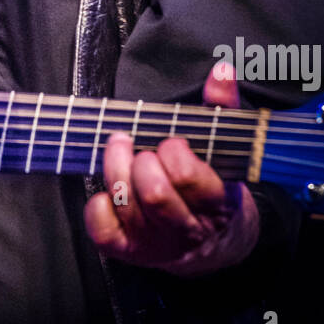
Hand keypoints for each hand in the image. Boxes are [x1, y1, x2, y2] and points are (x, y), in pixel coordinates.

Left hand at [84, 63, 259, 276]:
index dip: (173, 152)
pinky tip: (108, 189)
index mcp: (215, 205)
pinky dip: (98, 205)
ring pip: (126, 205)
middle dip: (140, 160)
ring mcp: (157, 245)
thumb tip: (221, 71)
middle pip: (153, 193)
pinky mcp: (130, 252)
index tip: (172, 142)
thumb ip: (222, 109)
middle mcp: (187, 230)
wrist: (215, 244)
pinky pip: (103, 231)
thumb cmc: (214, 187)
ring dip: (116, 168)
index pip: (186, 177)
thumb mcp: (225, 151)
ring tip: (121, 149)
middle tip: (139, 146)